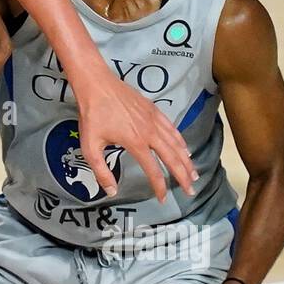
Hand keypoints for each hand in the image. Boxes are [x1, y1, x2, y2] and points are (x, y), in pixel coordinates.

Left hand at [73, 71, 195, 199]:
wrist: (96, 84)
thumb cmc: (92, 115)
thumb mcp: (90, 146)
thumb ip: (101, 171)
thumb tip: (112, 191)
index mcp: (135, 143)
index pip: (153, 170)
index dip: (159, 187)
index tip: (163, 198)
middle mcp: (149, 132)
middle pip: (172, 158)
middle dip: (183, 176)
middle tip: (191, 190)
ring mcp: (153, 120)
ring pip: (176, 143)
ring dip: (186, 160)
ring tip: (193, 174)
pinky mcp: (153, 110)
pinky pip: (172, 128)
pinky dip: (181, 141)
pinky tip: (184, 148)